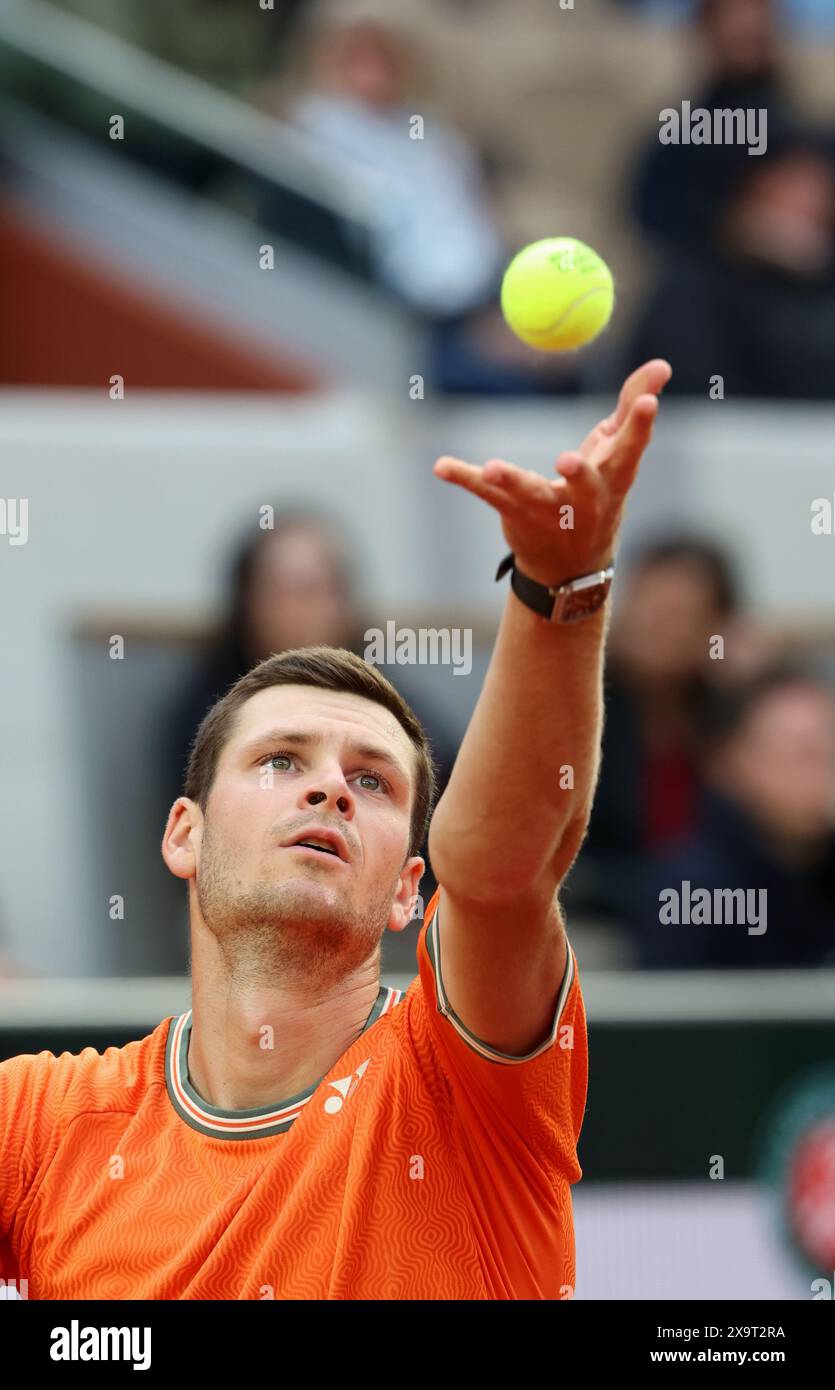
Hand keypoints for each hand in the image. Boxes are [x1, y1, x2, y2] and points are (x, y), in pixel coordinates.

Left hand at [432, 358, 671, 586]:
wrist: (570, 564)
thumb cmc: (598, 493)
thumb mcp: (617, 453)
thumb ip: (632, 406)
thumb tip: (662, 365)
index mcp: (613, 480)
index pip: (631, 450)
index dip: (640, 426)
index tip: (648, 402)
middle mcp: (584, 501)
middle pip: (583, 486)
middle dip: (578, 474)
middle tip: (566, 461)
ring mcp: (547, 510)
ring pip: (528, 494)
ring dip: (512, 481)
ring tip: (493, 468)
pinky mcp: (513, 513)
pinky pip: (486, 494)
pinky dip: (463, 477)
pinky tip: (441, 467)